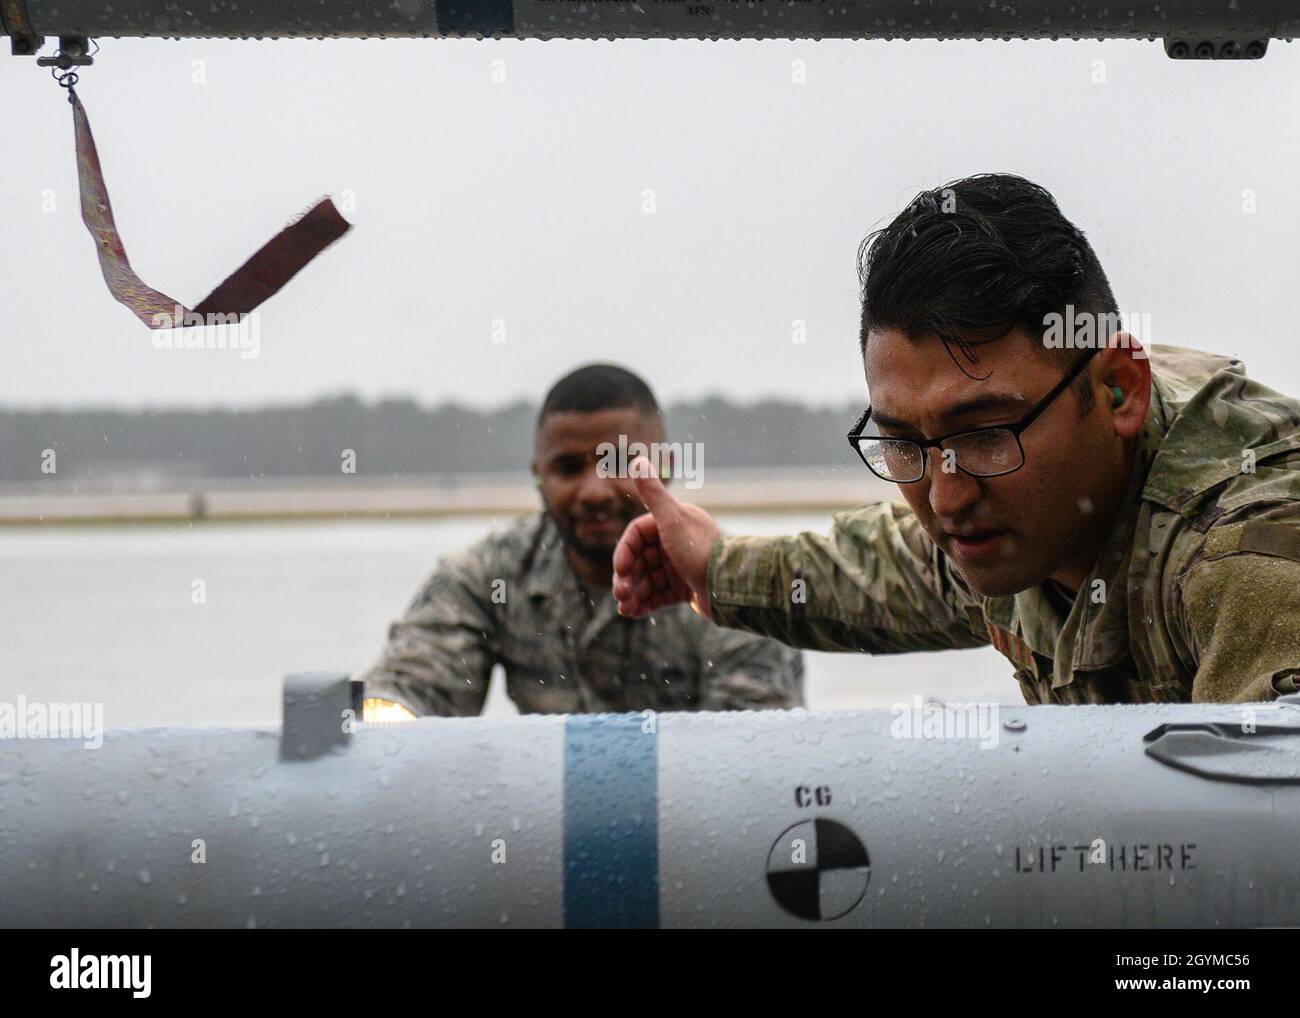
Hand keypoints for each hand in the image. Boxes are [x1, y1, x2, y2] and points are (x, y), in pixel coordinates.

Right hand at [612, 456, 720, 618]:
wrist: (729, 587)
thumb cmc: (700, 551)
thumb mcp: (673, 520)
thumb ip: (653, 494)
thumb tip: (638, 460)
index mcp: (672, 523)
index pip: (637, 535)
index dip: (624, 552)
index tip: (620, 571)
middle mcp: (675, 542)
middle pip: (639, 559)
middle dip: (626, 578)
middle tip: (619, 594)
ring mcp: (679, 566)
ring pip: (646, 579)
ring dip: (632, 593)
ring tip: (625, 609)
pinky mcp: (684, 588)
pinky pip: (658, 595)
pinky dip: (644, 603)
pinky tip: (634, 613)